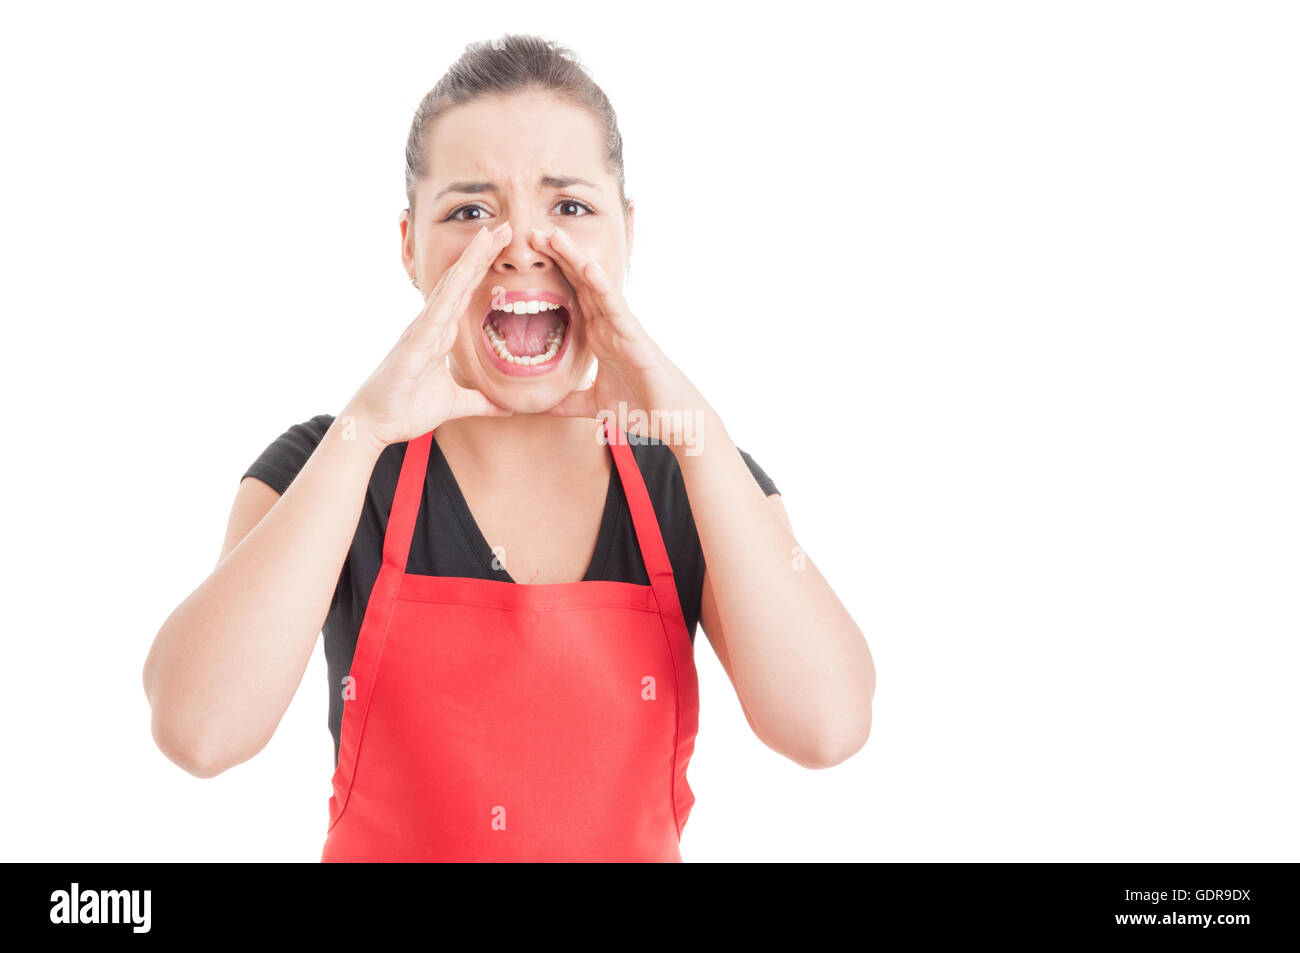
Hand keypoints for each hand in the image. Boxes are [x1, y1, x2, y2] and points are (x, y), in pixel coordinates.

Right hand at [345, 223, 512, 448]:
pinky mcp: (415, 342)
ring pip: (451, 286)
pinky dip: (452, 289)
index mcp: (441, 334)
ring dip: (471, 259)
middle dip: (482, 253)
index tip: (503, 247)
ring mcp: (422, 329)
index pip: (468, 293)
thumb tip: (507, 407)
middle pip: (461, 280)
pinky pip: (438, 311)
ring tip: (490, 234)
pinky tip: (467, 270)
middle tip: (505, 226)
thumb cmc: (406, 409)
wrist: (375, 422)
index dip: (485, 269)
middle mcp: (431, 324)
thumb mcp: (456, 405)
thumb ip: (481, 402)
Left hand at [528, 225, 705, 443]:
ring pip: (597, 287)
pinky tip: (589, 267)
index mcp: (599, 335)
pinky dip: (603, 287)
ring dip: (576, 260)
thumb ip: (568, 403)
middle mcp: (610, 325)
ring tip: (555, 236)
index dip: (554, 273)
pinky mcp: (636, 338)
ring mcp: (624, 328)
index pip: (573, 295)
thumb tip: (540, 407)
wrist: (672, 421)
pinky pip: (617, 308)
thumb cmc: (642, 407)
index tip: (530, 254)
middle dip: (560, 256)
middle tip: (535, 231)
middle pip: (582, 282)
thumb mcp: (594, 404)